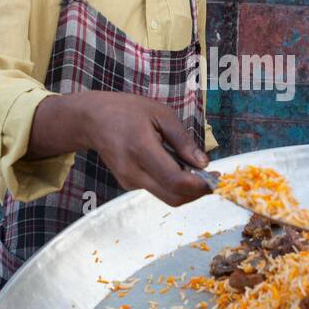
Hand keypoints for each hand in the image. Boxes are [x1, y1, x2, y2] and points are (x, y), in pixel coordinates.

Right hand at [32, 91, 210, 206]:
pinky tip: (175, 167)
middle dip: (197, 192)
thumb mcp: (161, 114)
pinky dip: (173, 184)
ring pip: (167, 197)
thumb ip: (183, 140)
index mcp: (141, 148)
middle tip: (212, 178)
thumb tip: (204, 163)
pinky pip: (158, 190)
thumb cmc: (127, 111)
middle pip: (173, 197)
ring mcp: (129, 181)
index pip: (175, 180)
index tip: (216, 177)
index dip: (200, 184)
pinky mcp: (128, 184)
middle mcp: (133, 171)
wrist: (92, 120)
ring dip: (186, 189)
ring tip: (195, 170)